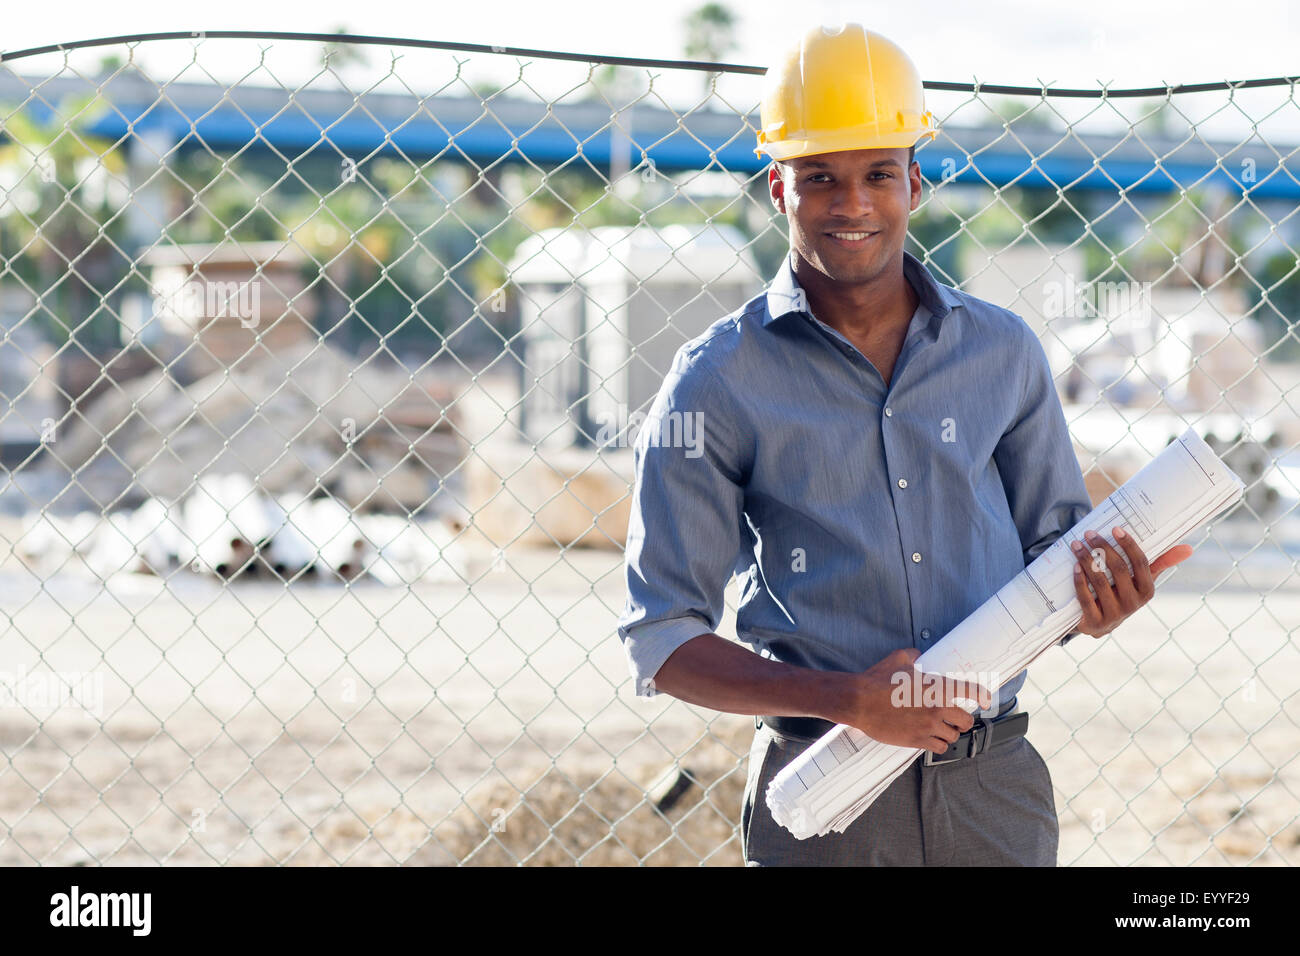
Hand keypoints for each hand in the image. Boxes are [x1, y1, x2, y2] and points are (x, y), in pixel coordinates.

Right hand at [841, 648, 993, 753]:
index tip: (986, 701)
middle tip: (957, 718)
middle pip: (966, 720)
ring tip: (942, 729)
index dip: (982, 696)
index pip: (970, 691)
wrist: (859, 701)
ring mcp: (928, 726)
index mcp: (936, 687)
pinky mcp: (917, 740)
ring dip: (950, 732)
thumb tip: (918, 655)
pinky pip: (939, 747)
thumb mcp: (897, 659)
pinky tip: (932, 739)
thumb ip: (913, 655)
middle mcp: (937, 708)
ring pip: (953, 736)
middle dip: (963, 719)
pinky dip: (939, 744)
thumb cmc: (876, 681)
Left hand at [1070, 526, 1192, 637]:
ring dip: (1087, 560)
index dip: (1129, 545)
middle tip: (1089, 533)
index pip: (1141, 564)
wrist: (1098, 623)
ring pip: (1100, 582)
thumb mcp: (1141, 580)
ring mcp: (1114, 615)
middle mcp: (1133, 604)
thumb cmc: (1122, 592)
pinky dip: (1079, 580)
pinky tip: (1074, 566)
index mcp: (1147, 591)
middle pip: (1119, 570)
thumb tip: (1188, 548)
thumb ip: (1161, 563)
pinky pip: (1085, 598)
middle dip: (1103, 548)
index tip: (1115, 528)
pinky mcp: (1094, 622)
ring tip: (1076, 544)